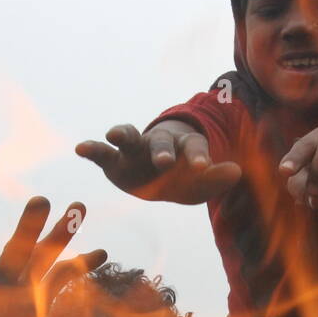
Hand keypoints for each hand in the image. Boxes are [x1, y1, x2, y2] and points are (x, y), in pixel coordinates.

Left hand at [0, 197, 105, 316]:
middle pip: (15, 250)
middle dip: (27, 227)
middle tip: (39, 198)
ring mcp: (20, 287)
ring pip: (42, 258)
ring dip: (60, 234)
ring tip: (78, 206)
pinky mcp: (36, 300)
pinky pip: (61, 282)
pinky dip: (80, 267)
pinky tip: (101, 250)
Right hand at [76, 123, 240, 204]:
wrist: (158, 179)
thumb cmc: (183, 178)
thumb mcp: (201, 183)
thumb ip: (217, 179)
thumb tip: (237, 171)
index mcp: (184, 149)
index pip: (193, 149)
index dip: (197, 157)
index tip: (204, 167)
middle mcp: (159, 145)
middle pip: (161, 143)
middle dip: (162, 152)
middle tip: (165, 162)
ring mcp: (135, 150)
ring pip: (129, 138)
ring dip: (122, 134)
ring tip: (113, 133)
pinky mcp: (115, 161)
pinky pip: (102, 153)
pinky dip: (92, 149)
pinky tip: (80, 148)